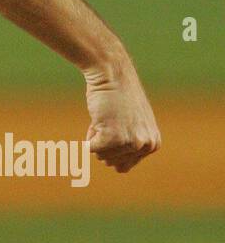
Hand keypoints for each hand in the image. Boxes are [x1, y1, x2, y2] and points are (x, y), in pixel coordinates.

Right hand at [83, 58, 160, 172]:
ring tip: (106, 117)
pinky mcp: (113, 138)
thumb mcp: (135, 122)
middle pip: (111, 163)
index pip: (123, 165)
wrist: (111, 73)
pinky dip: (88, 135)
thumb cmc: (119, 95)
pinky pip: (91, 148)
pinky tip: (98, 118)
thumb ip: (132, 144)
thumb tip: (121, 169)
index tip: (118, 125)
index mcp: (153, 144)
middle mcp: (145, 145)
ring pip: (101, 155)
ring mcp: (130, 143)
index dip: (113, 147)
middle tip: (110, 120)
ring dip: (96, 137)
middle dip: (104, 144)